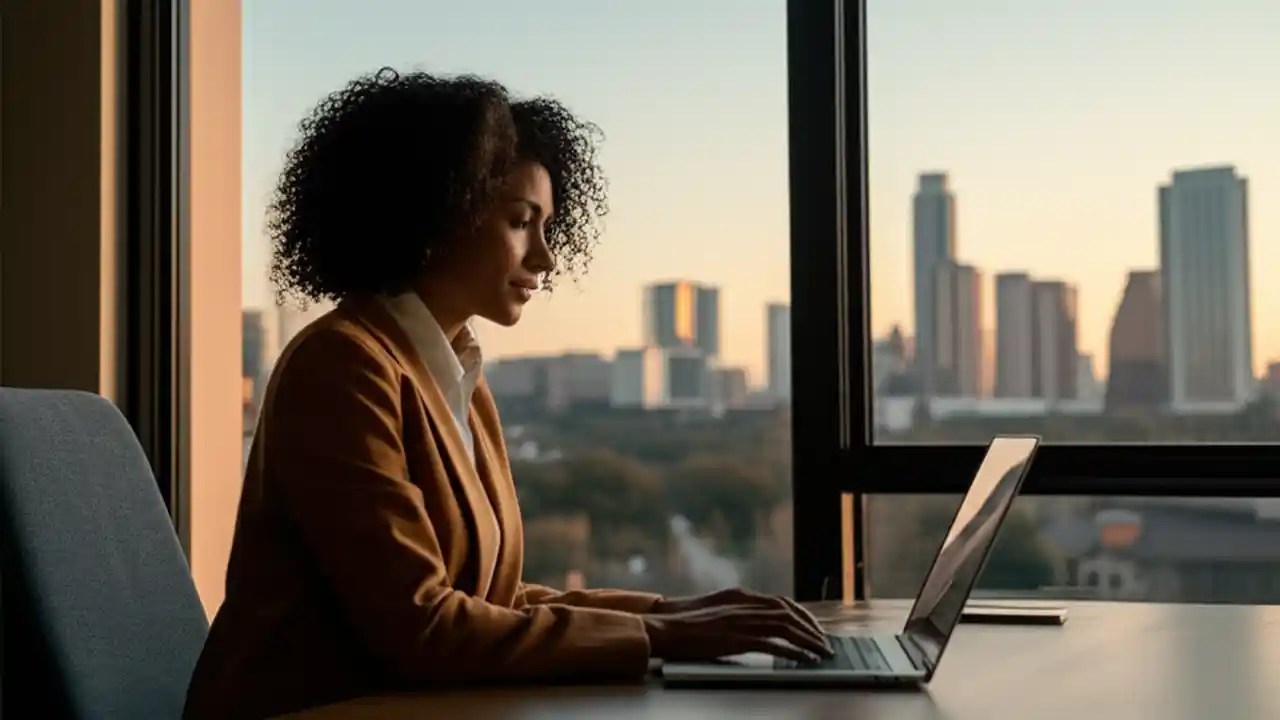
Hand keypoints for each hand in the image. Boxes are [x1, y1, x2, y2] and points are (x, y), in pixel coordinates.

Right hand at [643, 601, 833, 663]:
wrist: (664, 626)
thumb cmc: (685, 621)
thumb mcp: (716, 608)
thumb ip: (738, 610)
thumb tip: (758, 621)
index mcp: (740, 595)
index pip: (782, 601)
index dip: (802, 615)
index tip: (814, 628)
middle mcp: (744, 603)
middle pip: (789, 613)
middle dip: (811, 629)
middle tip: (824, 643)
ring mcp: (741, 620)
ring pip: (786, 627)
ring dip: (808, 641)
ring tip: (821, 653)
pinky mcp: (736, 638)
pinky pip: (773, 644)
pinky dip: (792, 652)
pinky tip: (802, 660)